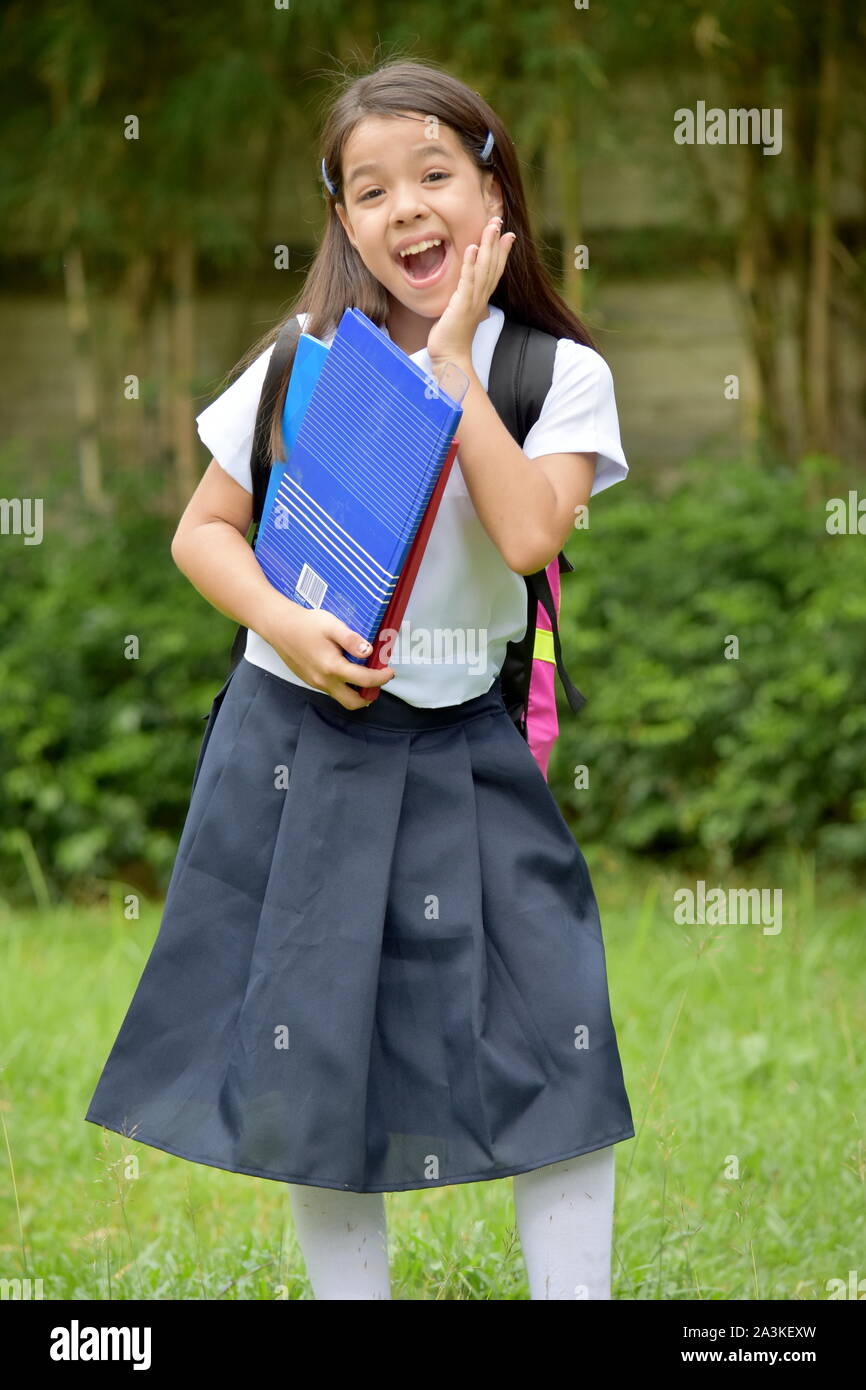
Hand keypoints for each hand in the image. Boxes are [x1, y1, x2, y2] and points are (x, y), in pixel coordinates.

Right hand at [263, 597, 394, 710]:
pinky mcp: (310, 681)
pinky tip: (345, 670)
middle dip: (369, 696)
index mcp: (333, 667)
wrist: (279, 626)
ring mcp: (316, 683)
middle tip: (378, 681)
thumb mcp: (332, 626)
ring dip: (355, 692)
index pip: (365, 680)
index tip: (389, 671)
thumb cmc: (305, 624)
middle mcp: (324, 681)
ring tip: (364, 675)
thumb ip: (351, 639)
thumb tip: (368, 651)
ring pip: (341, 698)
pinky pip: (331, 691)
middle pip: (353, 702)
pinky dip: (343, 686)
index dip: (382, 677)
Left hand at [426, 215, 516, 369]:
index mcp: (480, 300)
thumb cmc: (451, 339)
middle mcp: (480, 298)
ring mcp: (473, 301)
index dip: (502, 252)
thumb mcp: (460, 316)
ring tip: (491, 226)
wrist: (449, 358)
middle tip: (499, 220)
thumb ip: (466, 305)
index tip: (508, 234)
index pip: (495, 272)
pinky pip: (468, 280)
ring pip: (484, 269)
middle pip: (493, 265)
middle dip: (496, 242)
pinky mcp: (462, 305)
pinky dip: (471, 263)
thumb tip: (472, 302)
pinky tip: (473, 247)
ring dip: (488, 246)